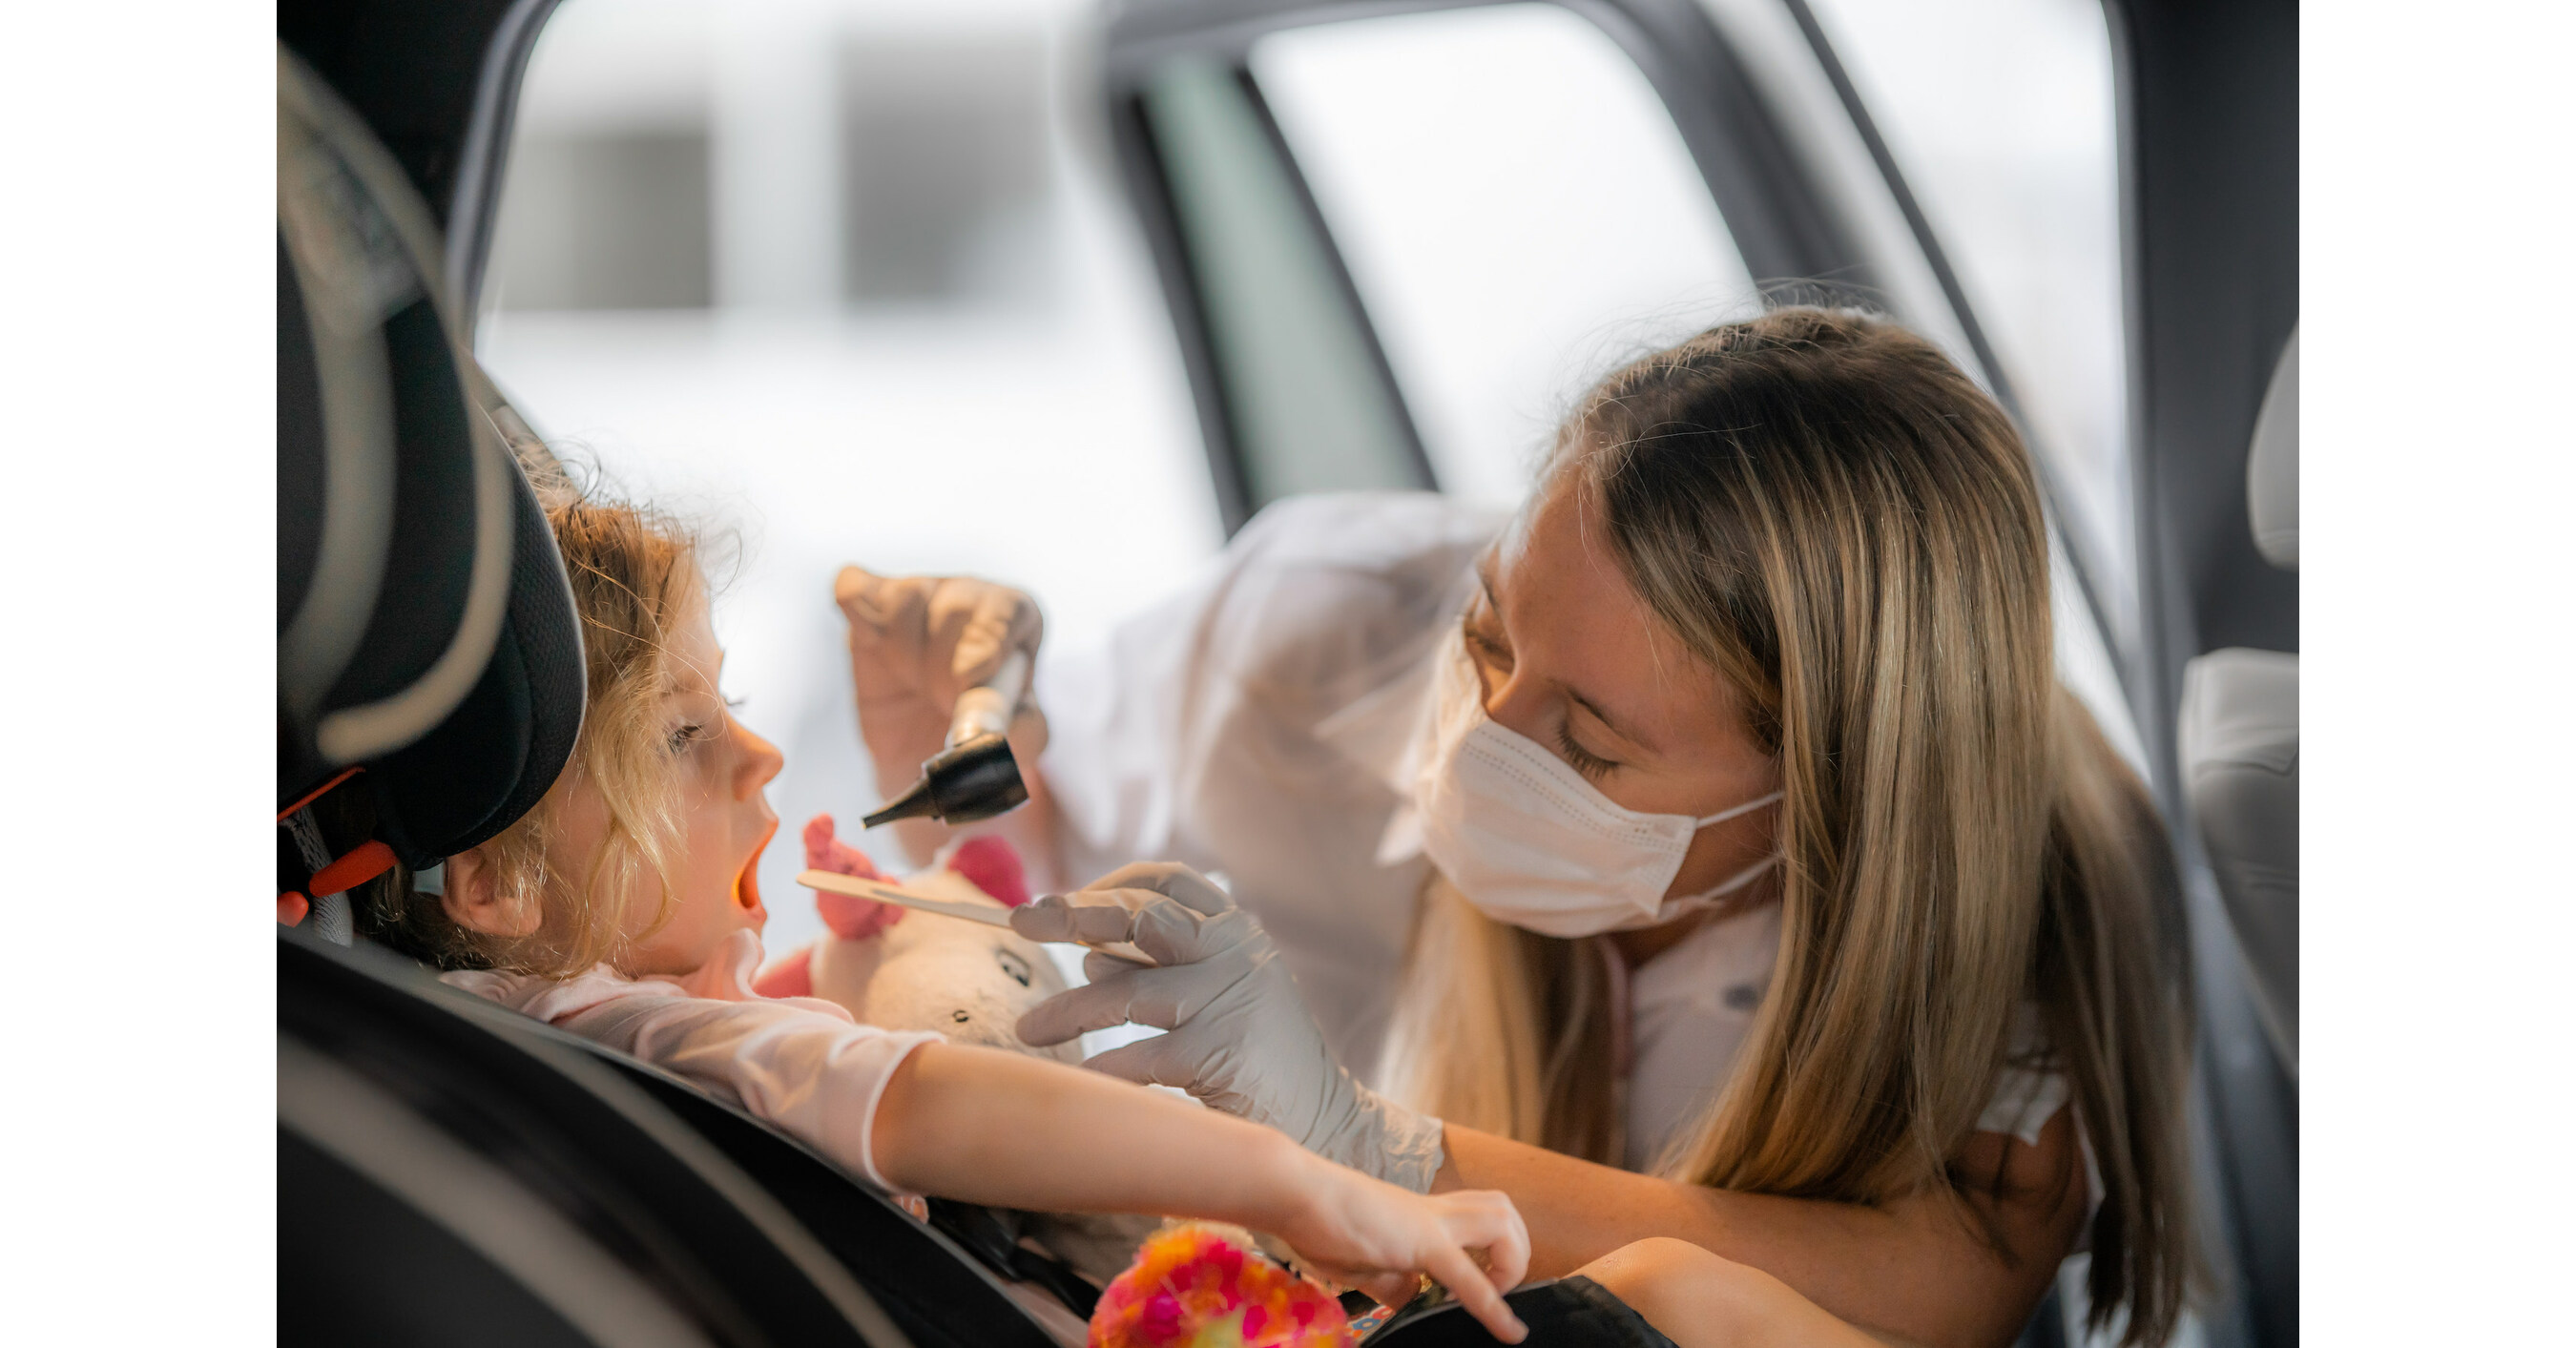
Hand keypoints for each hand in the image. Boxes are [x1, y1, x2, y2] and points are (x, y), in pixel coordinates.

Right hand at [834, 564, 1047, 798]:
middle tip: (943, 702)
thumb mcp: (1020, 740)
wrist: (928, 747)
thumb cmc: (985, 733)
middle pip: (955, 607)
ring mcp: (920, 593)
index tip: (968, 680)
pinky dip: (860, 615)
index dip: (987, 642)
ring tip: (916, 683)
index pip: (1007, 609)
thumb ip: (1017, 731)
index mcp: (1018, 618)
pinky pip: (853, 588)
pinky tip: (877, 649)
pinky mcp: (869, 602)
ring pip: (906, 598)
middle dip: (944, 667)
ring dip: (905, 654)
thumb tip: (986, 729)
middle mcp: (971, 594)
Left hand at [1010, 863, 1448, 1191]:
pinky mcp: (1222, 1052)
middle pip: (1141, 918)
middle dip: (1073, 916)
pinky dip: (1104, 1067)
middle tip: (1022, 923)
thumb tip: (1086, 947)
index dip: (1111, 883)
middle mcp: (1236, 952)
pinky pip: (1141, 1055)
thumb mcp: (1216, 993)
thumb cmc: (1256, 1057)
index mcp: (1236, 929)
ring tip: (1027, 1028)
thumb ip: (1162, 965)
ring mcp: (1230, 999)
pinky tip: (1080, 1078)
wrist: (1326, 1121)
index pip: (1168, 880)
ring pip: (1127, 990)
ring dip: (1068, 1008)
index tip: (1063, 899)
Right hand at [1275, 1163, 1528, 1343]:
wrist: (1295, 1192)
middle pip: (1502, 1209)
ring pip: (1501, 1220)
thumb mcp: (1361, 1262)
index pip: (1476, 1219)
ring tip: (1494, 1296)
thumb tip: (1411, 1298)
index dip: (1494, 1254)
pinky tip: (1508, 1331)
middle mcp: (1433, 1211)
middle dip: (1516, 1250)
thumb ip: (1392, 1281)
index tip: (1484, 1290)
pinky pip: (1469, 1275)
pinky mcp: (1420, 1241)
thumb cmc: (1316, 1222)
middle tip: (1495, 1287)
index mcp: (1421, 1215)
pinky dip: (1493, 1306)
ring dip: (1512, 1262)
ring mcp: (1429, 1222)